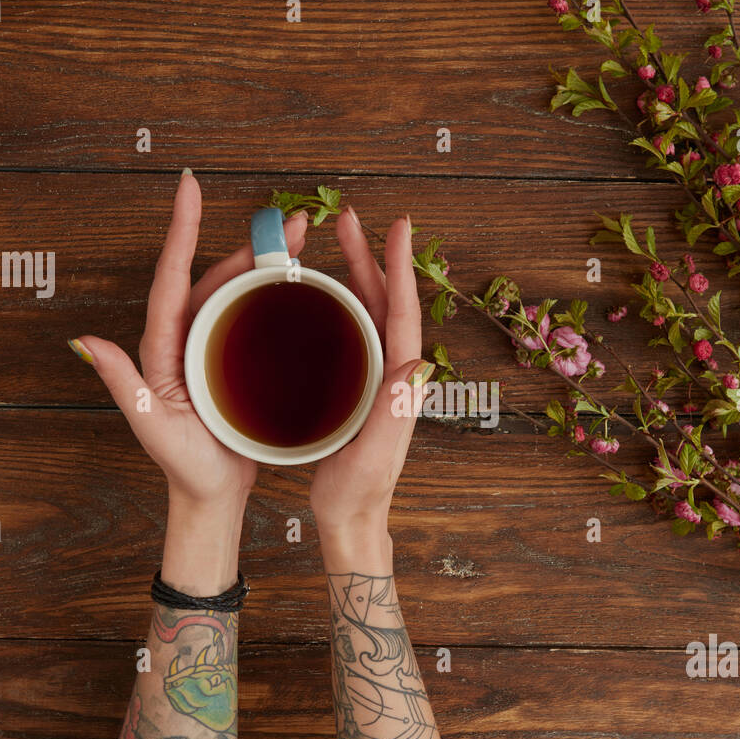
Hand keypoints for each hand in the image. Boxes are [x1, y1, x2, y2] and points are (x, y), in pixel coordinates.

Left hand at [71, 171, 308, 509]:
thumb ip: (122, 383)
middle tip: (292, 220)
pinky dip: (280, 293)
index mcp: (164, 345)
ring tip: (305, 238)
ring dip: (272, 260)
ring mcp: (216, 346)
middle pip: (218, 274)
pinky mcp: (241, 360)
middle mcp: (188, 336)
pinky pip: (259, 316)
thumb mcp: (151, 426)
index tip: (190, 188)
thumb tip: (86, 342)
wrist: (212, 495)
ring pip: (243, 290)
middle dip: (252, 240)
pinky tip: (307, 282)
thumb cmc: (183, 466)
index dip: (182, 230)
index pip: (172, 276)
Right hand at [310, 209, 429, 549]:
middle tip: (351, 217)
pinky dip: (339, 302)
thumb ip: (395, 414)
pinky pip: (351, 332)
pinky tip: (321, 292)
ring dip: (357, 272)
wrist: (350, 521)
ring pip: (369, 311)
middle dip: (372, 256)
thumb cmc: (358, 495)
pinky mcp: (357, 387)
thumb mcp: (373, 458)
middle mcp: (392, 374)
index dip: (400, 268)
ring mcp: (375, 379)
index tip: (397, 227)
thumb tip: (418, 363)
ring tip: (338, 238)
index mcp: (399, 383)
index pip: (403, 315)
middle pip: (386, 302)